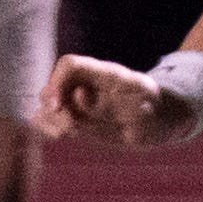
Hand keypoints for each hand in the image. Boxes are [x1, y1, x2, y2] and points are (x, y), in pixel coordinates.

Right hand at [35, 54, 195, 146]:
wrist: (156, 120)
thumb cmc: (151, 105)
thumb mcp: (147, 100)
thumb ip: (120, 97)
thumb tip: (83, 96)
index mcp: (103, 74)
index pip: (70, 65)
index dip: (57, 82)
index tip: (58, 107)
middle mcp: (85, 84)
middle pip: (51, 87)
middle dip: (53, 109)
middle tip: (72, 127)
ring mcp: (77, 101)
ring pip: (46, 105)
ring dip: (50, 121)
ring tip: (68, 132)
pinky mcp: (74, 118)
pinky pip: (48, 120)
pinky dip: (48, 128)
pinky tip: (60, 136)